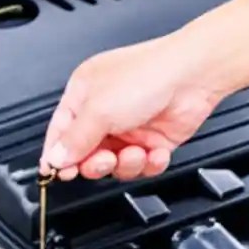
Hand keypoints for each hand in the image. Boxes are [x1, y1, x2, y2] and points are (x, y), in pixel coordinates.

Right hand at [40, 32, 227, 180]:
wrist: (193, 76)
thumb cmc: (148, 75)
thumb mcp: (99, 109)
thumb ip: (75, 139)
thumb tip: (54, 158)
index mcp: (84, 93)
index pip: (60, 131)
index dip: (56, 154)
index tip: (54, 172)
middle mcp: (105, 110)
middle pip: (87, 153)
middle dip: (95, 163)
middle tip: (103, 161)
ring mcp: (130, 126)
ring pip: (115, 164)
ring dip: (125, 164)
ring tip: (135, 152)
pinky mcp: (153, 140)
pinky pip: (142, 165)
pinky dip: (149, 163)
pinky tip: (154, 152)